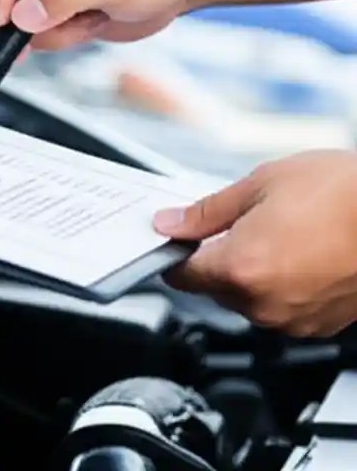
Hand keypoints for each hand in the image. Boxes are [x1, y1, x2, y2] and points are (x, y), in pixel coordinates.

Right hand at [0, 0, 209, 51]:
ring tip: (84, 24)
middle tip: (15, 44)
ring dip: (41, 28)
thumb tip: (22, 17)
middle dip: (7, 13)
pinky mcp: (51, 1)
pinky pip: (32, 27)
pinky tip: (88, 26)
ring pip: (12, 9)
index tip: (6, 16)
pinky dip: (55, 36)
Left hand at [154, 150, 356, 337]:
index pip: (179, 274)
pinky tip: (304, 253)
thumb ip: (206, 211)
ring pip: (249, 299)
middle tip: (246, 222)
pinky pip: (283, 307)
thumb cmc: (345, 194)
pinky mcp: (321, 325)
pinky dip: (284, 285)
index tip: (179, 236)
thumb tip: (170, 223)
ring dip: (254, 272)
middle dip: (219, 256)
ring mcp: (293, 319)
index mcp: (239, 269)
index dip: (176, 251)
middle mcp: (263, 304)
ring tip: (285, 233)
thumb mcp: (261, 185)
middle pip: (214, 287)